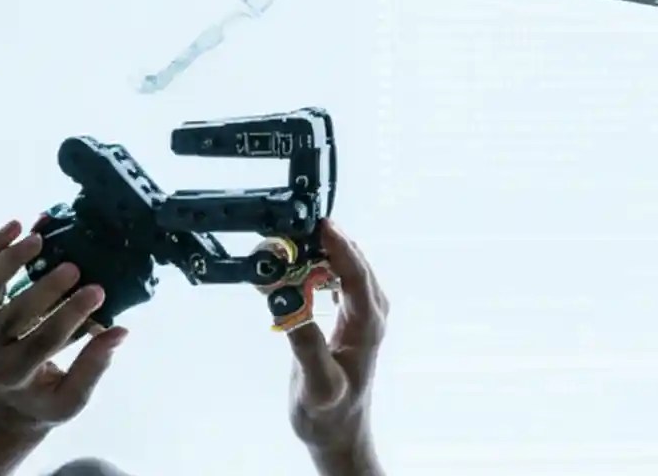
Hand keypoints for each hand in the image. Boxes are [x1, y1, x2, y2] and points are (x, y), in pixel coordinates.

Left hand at [0, 220, 128, 436]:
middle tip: (75, 267)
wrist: (0, 412)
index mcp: (13, 376)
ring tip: (38, 238)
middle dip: (46, 287)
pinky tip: (13, 228)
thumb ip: (94, 366)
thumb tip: (120, 331)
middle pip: (14, 313)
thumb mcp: (72, 400)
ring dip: (10, 258)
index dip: (72, 314)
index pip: (44, 340)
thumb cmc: (43, 403)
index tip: (98, 290)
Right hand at [286, 220, 388, 452]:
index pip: (357, 275)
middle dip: (327, 242)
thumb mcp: (316, 383)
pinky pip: (338, 282)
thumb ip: (304, 344)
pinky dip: (318, 270)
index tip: (321, 224)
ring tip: (291, 245)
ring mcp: (361, 316)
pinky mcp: (348, 318)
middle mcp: (369, 315)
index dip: (340, 247)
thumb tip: (288, 301)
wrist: (337, 431)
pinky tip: (299, 269)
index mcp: (366, 326)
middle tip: (296, 227)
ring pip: (346, 269)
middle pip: (354, 264)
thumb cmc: (329, 413)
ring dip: (321, 254)